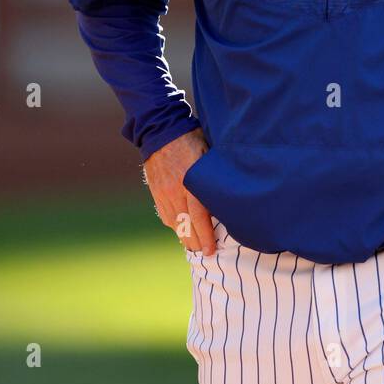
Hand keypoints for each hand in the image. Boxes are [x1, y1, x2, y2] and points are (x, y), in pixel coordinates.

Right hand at [143, 129, 216, 254]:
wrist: (160, 130)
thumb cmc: (192, 139)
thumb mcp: (208, 155)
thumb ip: (214, 178)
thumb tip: (227, 197)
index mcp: (190, 182)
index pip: (199, 217)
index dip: (205, 236)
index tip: (211, 250)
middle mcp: (175, 191)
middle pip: (185, 226)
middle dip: (195, 242)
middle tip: (206, 253)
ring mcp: (162, 193)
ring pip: (174, 223)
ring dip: (184, 237)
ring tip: (195, 245)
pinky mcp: (156, 192)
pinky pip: (165, 215)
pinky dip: (174, 225)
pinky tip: (182, 229)